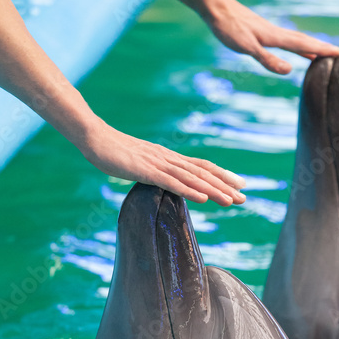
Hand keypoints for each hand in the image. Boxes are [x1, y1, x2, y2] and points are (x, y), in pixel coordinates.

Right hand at [78, 121, 245, 205]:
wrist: (94, 137)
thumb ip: (154, 171)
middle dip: (225, 186)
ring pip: (192, 179)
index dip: (222, 175)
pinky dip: (189, 191)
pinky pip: (171, 183)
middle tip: (244, 198)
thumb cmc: (113, 151)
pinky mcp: (146, 171)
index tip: (240, 185)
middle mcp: (168, 159)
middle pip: (203, 173)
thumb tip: (165, 181)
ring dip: (213, 190)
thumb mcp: (140, 163)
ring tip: (231, 201)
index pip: (201, 166)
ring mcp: (158, 164)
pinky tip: (203, 199)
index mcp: (168, 157)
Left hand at [203, 0, 338, 73]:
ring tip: (321, 54)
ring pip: (294, 40)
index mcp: (274, 36)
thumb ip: (268, 59)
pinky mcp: (260, 31)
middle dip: (320, 48)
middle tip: (338, 53)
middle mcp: (275, 32)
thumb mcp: (246, 48)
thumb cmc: (228, 27)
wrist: (214, 6)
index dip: (320, 50)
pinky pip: (284, 40)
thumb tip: (290, 71)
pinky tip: (294, 49)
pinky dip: (295, 45)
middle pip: (302, 41)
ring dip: (309, 46)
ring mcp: (268, 31)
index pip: (302, 45)